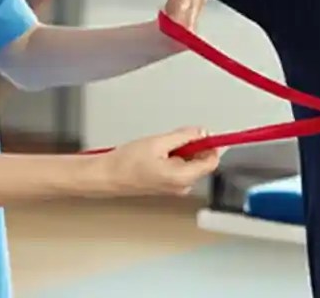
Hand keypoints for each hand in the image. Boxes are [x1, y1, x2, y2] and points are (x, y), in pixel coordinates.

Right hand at [95, 126, 221, 196]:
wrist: (107, 176)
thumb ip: (184, 137)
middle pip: (201, 162)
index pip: (212, 162)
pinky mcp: (167, 184)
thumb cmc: (127, 163)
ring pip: (189, 163)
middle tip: (174, 137)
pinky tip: (157, 153)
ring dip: (181, 151)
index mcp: (183, 178)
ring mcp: (175, 187)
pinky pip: (179, 167)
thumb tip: (202, 132)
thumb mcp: (159, 142)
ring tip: (160, 146)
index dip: (212, 145)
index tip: (206, 133)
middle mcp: (182, 186)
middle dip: (193, 146)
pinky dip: (173, 157)